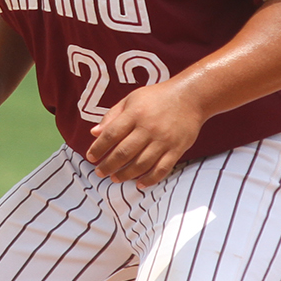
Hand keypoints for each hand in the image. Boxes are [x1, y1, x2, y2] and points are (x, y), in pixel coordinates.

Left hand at [85, 80, 203, 187]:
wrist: (190, 97)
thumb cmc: (157, 98)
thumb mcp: (131, 99)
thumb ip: (112, 116)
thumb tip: (94, 133)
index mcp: (135, 113)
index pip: (111, 134)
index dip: (98, 148)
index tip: (90, 157)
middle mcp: (148, 127)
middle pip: (124, 152)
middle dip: (108, 165)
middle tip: (100, 172)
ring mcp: (163, 140)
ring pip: (141, 164)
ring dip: (125, 175)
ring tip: (115, 178)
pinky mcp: (176, 149)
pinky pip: (162, 169)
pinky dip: (150, 179)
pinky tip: (139, 183)